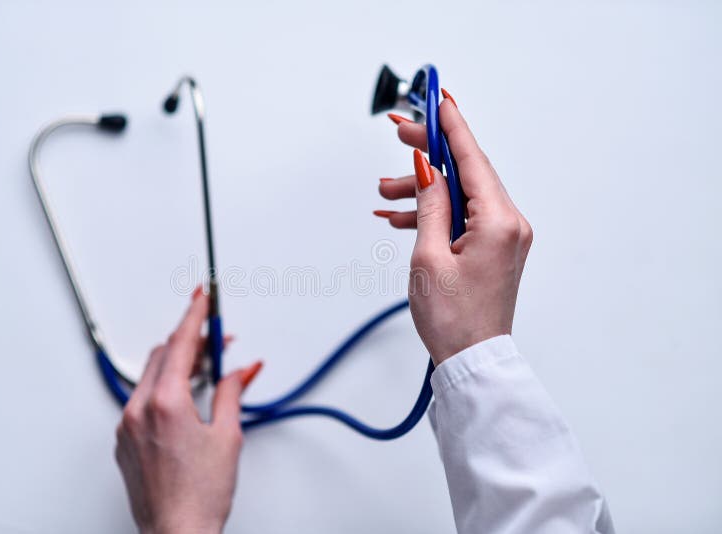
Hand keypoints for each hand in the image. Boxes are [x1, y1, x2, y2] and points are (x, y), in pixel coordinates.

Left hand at [115, 288, 261, 533]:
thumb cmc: (200, 496)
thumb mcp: (228, 437)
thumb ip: (230, 394)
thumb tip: (239, 372)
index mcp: (165, 403)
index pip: (180, 343)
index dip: (194, 315)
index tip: (202, 296)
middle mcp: (138, 411)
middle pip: (163, 355)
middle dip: (190, 341)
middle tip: (217, 340)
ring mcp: (127, 426)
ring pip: (151, 376)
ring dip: (178, 364)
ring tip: (208, 369)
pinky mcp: (125, 441)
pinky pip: (143, 400)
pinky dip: (165, 388)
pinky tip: (187, 398)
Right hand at [377, 98, 532, 364]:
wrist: (471, 361)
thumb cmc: (452, 318)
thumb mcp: (427, 256)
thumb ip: (429, 204)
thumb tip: (426, 167)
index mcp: (499, 222)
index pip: (472, 159)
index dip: (450, 126)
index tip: (436, 99)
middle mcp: (509, 224)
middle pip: (467, 172)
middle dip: (429, 156)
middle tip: (398, 136)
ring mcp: (504, 236)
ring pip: (460, 194)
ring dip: (423, 190)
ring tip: (384, 193)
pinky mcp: (493, 248)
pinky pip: (462, 217)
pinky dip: (433, 213)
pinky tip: (402, 216)